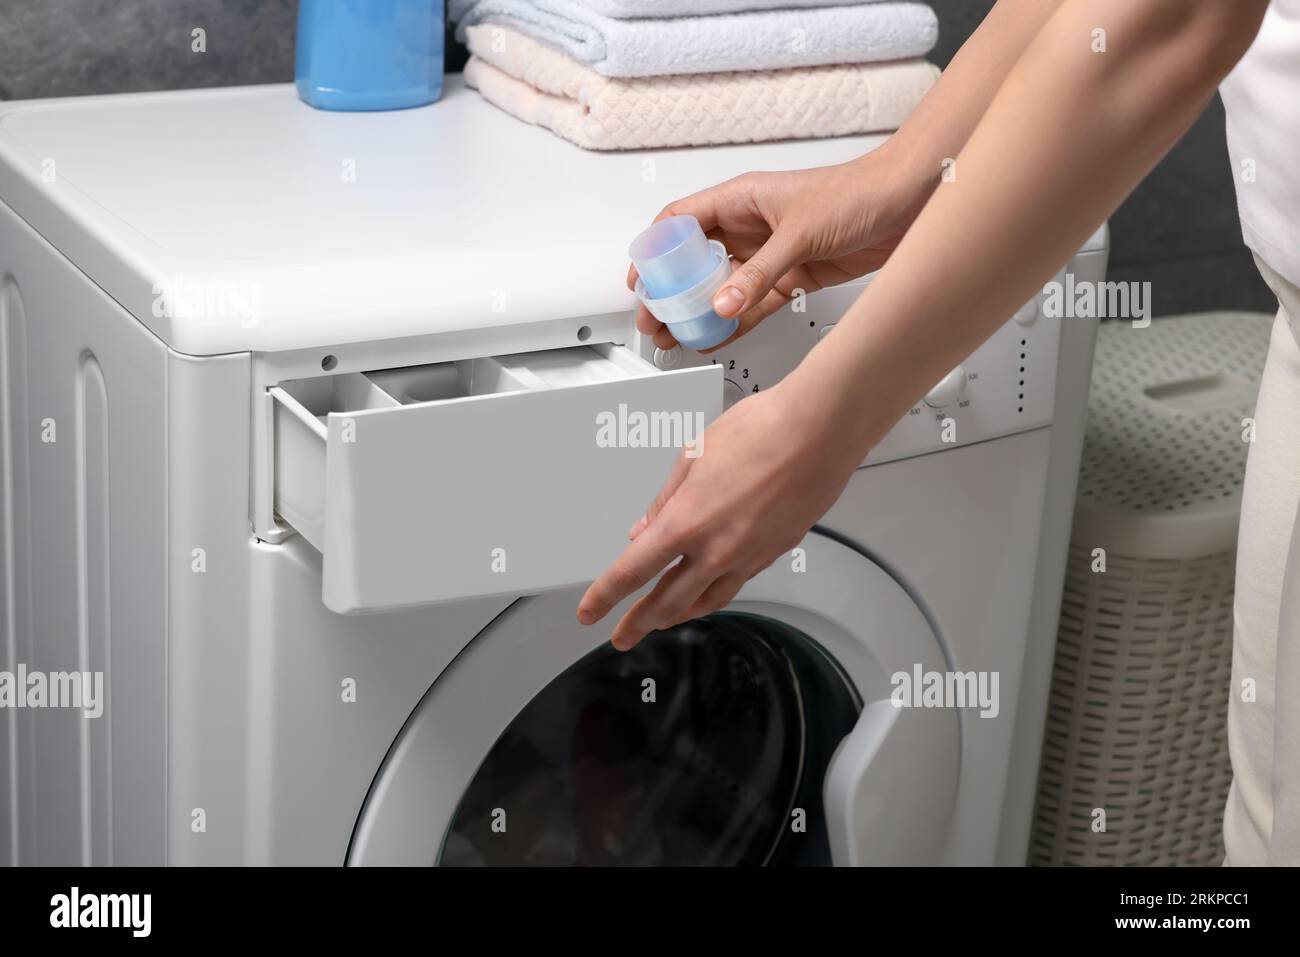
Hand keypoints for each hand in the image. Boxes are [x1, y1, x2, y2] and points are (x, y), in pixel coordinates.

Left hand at [576, 378, 870, 649]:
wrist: (820, 432)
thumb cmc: (761, 430)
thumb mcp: (694, 455)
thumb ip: (665, 498)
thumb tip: (644, 528)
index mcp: (685, 522)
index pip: (632, 572)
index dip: (605, 597)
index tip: (589, 612)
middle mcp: (715, 550)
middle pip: (667, 602)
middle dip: (639, 623)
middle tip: (623, 636)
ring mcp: (748, 556)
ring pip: (705, 602)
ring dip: (677, 616)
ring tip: (661, 622)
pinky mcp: (773, 553)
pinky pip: (735, 584)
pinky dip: (713, 595)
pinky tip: (707, 593)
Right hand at [632, 148, 922, 351]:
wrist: (908, 203)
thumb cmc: (860, 192)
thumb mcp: (800, 232)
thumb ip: (760, 273)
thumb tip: (724, 305)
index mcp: (741, 198)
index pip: (681, 222)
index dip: (656, 250)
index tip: (642, 280)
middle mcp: (751, 225)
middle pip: (696, 260)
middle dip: (672, 290)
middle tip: (656, 317)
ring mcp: (770, 252)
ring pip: (722, 285)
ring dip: (700, 310)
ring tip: (680, 334)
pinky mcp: (792, 276)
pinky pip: (753, 302)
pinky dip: (735, 321)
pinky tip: (718, 335)